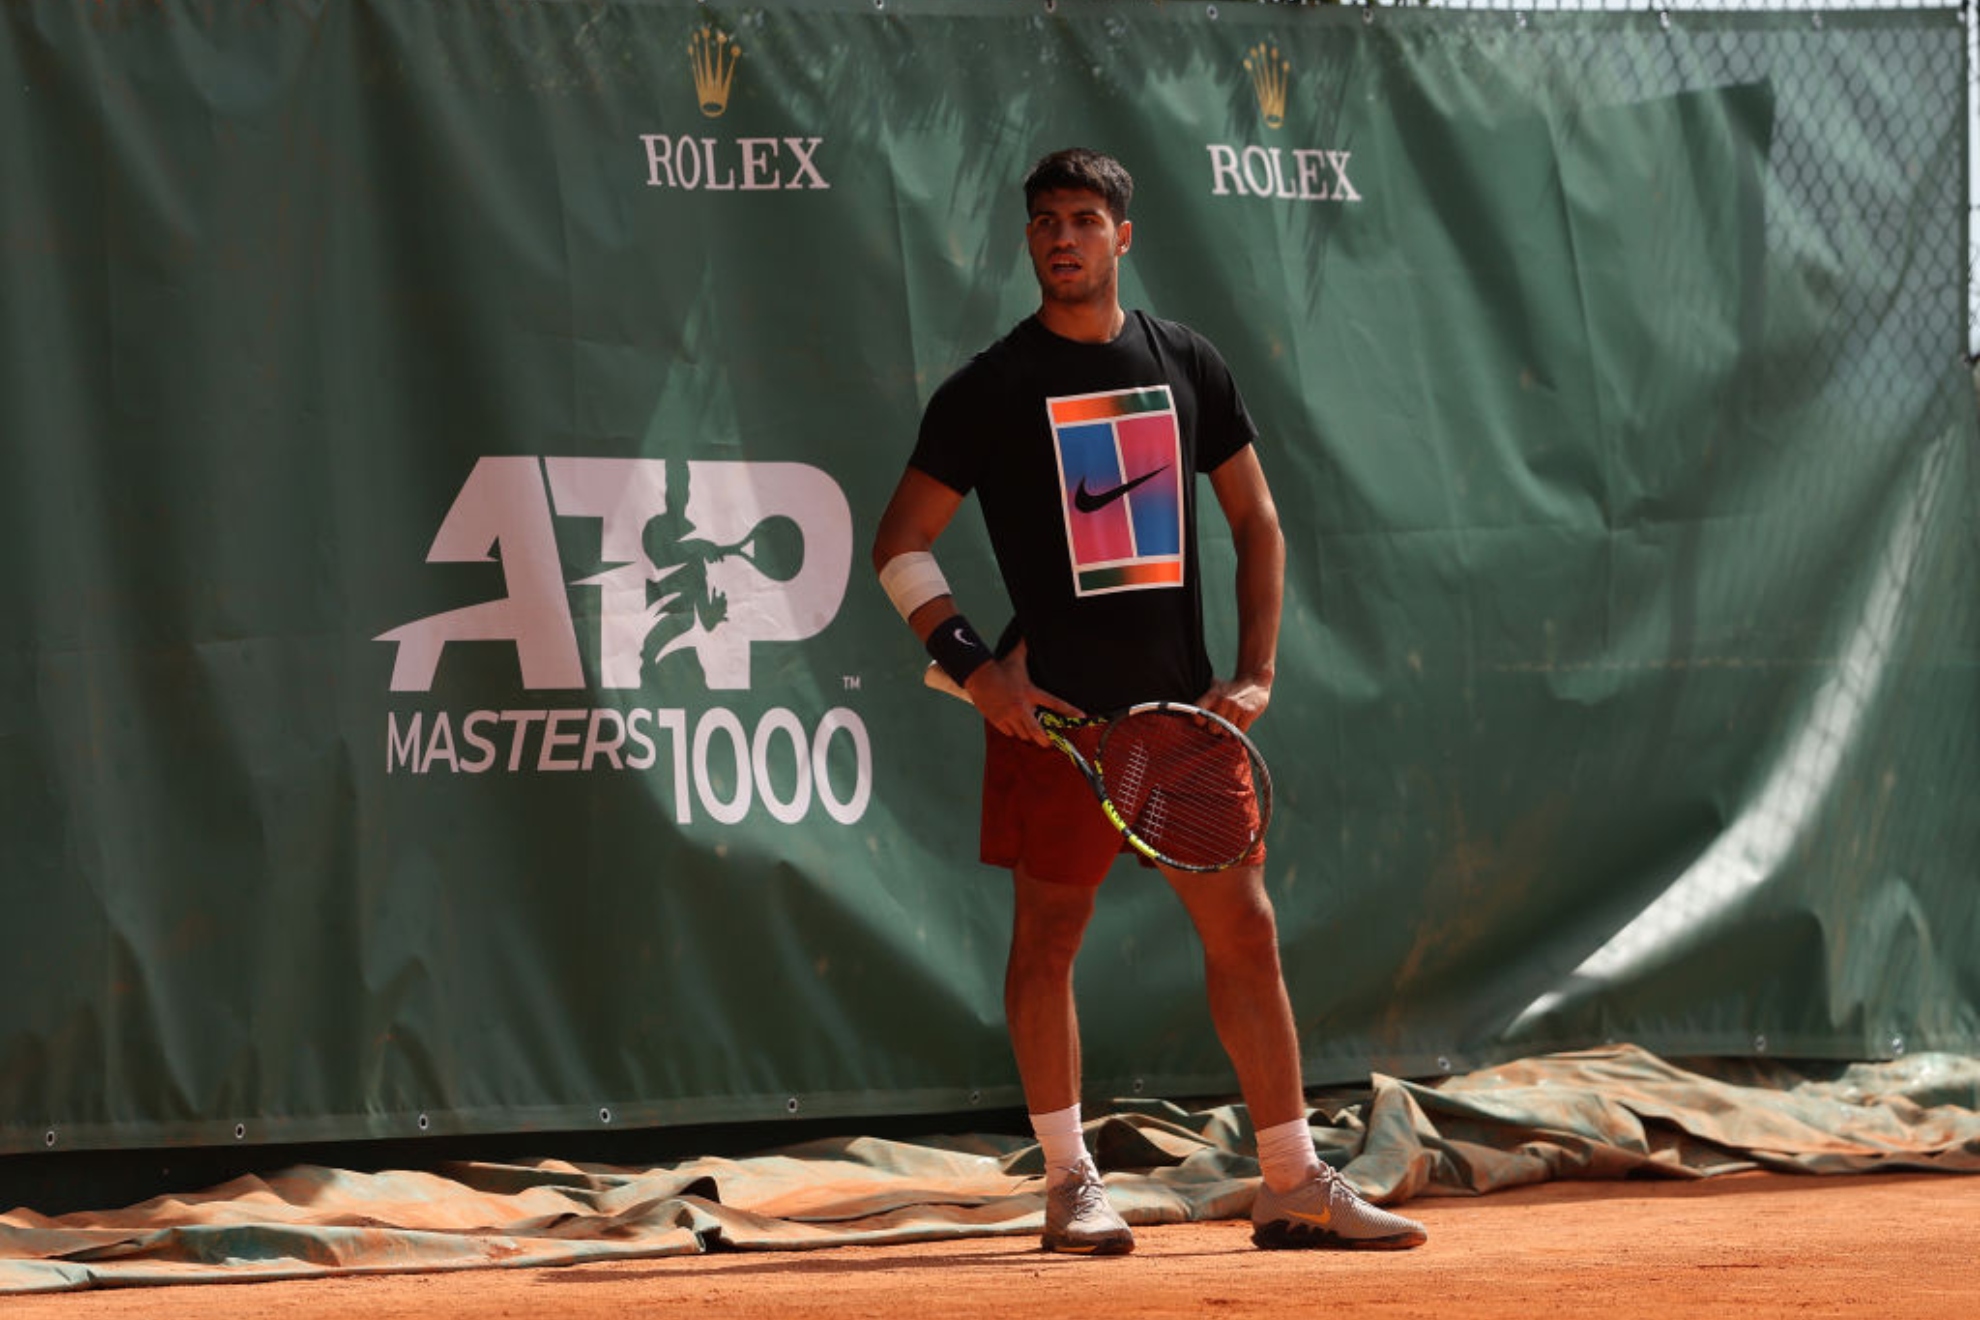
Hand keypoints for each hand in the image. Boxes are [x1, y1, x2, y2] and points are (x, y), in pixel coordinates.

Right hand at [964, 641, 1082, 745]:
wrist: (978, 676)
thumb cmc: (999, 667)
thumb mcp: (1016, 657)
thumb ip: (1024, 647)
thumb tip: (1028, 633)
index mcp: (1031, 692)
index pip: (1055, 703)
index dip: (1070, 711)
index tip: (1083, 717)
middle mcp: (1022, 707)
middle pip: (1038, 731)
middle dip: (1045, 740)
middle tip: (1049, 743)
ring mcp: (1009, 715)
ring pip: (1023, 734)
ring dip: (1027, 734)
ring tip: (1030, 734)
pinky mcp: (998, 720)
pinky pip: (1009, 733)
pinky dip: (1013, 732)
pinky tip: (1014, 729)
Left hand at [1196, 673, 1271, 731]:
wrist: (1254, 680)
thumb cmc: (1230, 689)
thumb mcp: (1215, 688)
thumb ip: (1204, 700)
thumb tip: (1188, 714)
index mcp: (1212, 695)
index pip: (1198, 716)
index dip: (1201, 722)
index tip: (1205, 722)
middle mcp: (1223, 700)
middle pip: (1213, 728)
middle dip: (1217, 729)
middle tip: (1221, 724)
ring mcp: (1236, 706)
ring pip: (1227, 731)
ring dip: (1229, 731)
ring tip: (1232, 721)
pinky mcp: (1249, 712)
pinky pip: (1240, 731)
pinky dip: (1240, 730)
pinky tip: (1241, 721)